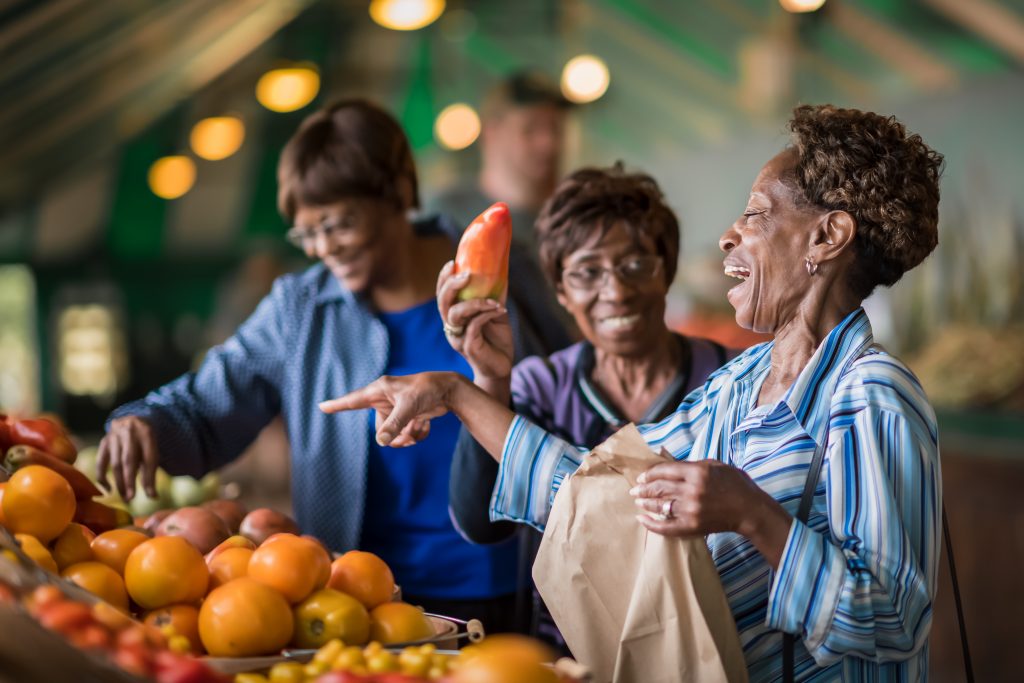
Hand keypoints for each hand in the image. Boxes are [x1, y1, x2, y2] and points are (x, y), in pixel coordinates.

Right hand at [96, 416, 159, 500]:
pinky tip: (108, 489)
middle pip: (129, 460)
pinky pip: (100, 462)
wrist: (132, 419)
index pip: (149, 458)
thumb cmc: (145, 441)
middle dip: (130, 481)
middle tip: (131, 499)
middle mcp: (129, 432)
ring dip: (119, 483)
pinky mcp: (103, 441)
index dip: (149, 478)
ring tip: (125, 497)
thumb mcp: (153, 450)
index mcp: (147, 433)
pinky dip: (103, 477)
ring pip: (115, 463)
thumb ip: (151, 470)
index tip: (151, 496)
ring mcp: (114, 436)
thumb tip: (153, 496)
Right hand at [320, 372, 461, 447]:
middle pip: (380, 428)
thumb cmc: (427, 391)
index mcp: (380, 390)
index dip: (338, 404)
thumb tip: (381, 442)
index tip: (321, 406)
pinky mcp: (408, 416)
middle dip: (393, 436)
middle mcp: (385, 399)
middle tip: (407, 435)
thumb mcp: (410, 407)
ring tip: (419, 428)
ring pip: (393, 434)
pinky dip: (416, 434)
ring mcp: (397, 408)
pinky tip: (425, 426)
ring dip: (407, 436)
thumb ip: (394, 425)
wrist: (449, 390)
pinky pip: (406, 434)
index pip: (354, 400)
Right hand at [436, 261, 513, 380]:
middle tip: (467, 274)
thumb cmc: (496, 339)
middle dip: (451, 285)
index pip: (442, 294)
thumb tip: (501, 271)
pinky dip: (486, 314)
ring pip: (455, 314)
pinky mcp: (468, 347)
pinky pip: (473, 326)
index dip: (444, 278)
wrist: (501, 367)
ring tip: (493, 300)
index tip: (452, 262)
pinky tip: (500, 310)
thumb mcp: (495, 313)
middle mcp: (451, 326)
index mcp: (453, 316)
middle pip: (442, 302)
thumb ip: (493, 296)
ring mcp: (457, 337)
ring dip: (474, 302)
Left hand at [629, 460, 774, 538]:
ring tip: (638, 502)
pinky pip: (666, 527)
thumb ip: (691, 465)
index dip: (650, 473)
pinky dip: (652, 524)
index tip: (642, 476)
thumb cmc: (735, 484)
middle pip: (659, 488)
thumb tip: (669, 466)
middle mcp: (691, 490)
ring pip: (660, 506)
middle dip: (643, 489)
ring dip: (645, 504)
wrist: (750, 510)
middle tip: (634, 490)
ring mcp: (691, 510)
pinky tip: (642, 520)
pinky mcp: (692, 526)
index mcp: (697, 472)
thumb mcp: (714, 465)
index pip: (664, 471)